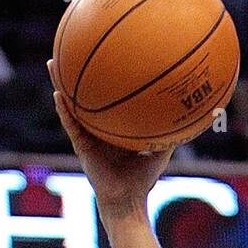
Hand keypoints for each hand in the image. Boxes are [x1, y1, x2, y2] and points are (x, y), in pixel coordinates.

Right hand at [47, 58, 174, 218]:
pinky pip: (70, 124)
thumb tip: (194, 117)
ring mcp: (86, 135)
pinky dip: (63, 109)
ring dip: (61, 84)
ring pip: (71, 105)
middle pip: (86, 95)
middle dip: (79, 73)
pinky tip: (57, 93)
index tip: (104, 57)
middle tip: (73, 48)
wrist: (127, 200)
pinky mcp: (80, 146)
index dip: (104, 80)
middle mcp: (98, 128)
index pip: (108, 99)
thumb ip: (172, 134)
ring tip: (53, 62)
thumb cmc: (144, 180)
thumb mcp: (161, 152)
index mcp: (113, 127)